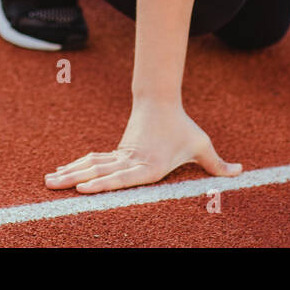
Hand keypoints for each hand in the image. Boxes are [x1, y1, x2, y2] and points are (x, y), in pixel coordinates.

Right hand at [45, 99, 241, 192]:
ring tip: (48, 181)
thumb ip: (217, 163)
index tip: (83, 188)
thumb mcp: (201, 145)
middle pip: (99, 172)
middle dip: (76, 181)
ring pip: (91, 166)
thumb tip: (240, 171)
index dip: (102, 183)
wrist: (161, 101)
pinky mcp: (116, 153)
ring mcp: (120, 156)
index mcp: (148, 164)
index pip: (122, 177)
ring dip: (69, 174)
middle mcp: (130, 161)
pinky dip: (76, 167)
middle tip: (54, 186)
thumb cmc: (182, 127)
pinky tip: (60, 173)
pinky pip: (93, 161)